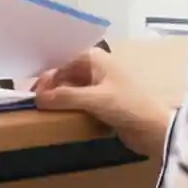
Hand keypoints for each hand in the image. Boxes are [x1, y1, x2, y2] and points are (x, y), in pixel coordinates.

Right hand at [33, 48, 170, 158]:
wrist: (155, 129)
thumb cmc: (127, 105)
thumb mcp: (94, 100)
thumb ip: (64, 97)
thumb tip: (37, 98)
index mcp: (94, 59)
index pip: (62, 64)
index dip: (46, 77)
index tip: (32, 94)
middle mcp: (96, 68)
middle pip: (66, 76)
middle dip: (51, 88)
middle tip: (35, 103)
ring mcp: (100, 86)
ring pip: (72, 90)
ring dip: (60, 99)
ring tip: (43, 110)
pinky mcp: (104, 103)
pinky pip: (80, 103)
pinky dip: (70, 108)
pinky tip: (59, 116)